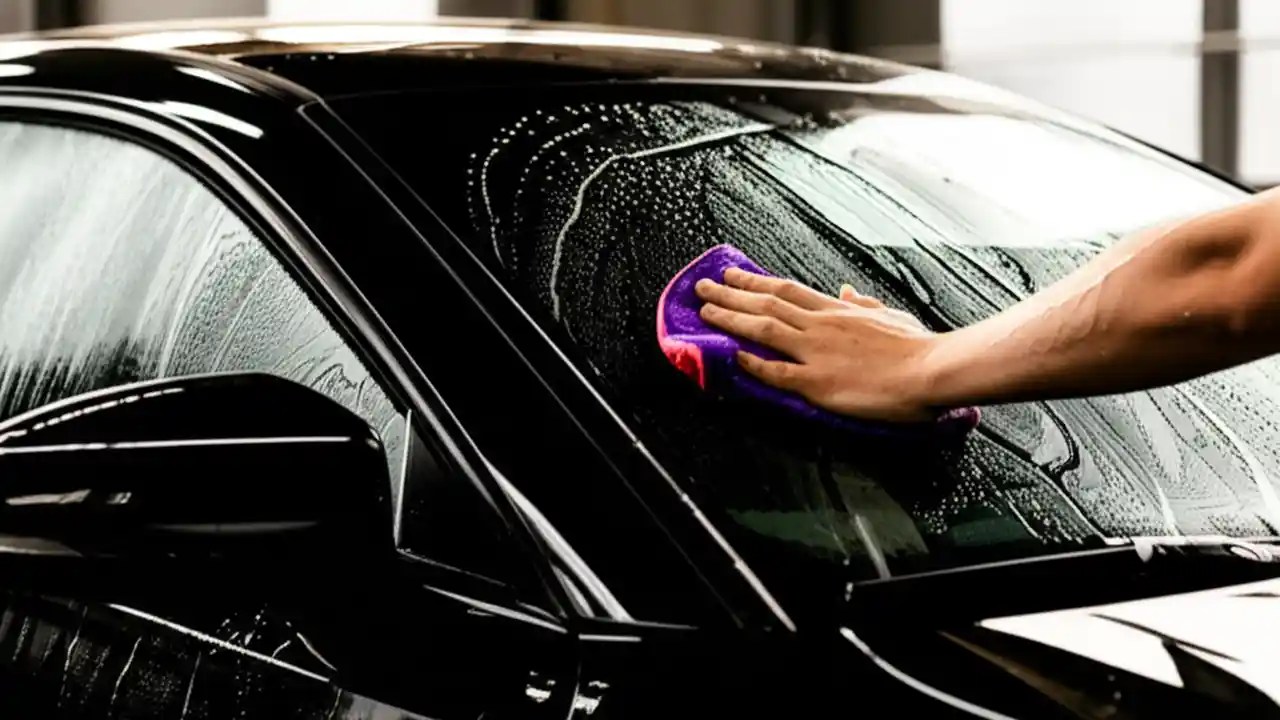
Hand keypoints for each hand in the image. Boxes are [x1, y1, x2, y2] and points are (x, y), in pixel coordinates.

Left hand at [695, 268, 941, 421]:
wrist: (932, 369)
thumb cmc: (918, 346)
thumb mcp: (890, 314)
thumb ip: (864, 303)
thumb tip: (848, 290)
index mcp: (838, 310)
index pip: (786, 289)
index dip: (754, 281)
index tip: (731, 274)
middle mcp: (820, 325)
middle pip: (766, 303)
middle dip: (730, 294)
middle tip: (702, 287)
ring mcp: (817, 352)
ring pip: (763, 329)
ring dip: (730, 319)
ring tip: (705, 312)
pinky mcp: (818, 382)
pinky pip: (776, 371)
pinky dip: (752, 363)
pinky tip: (732, 355)